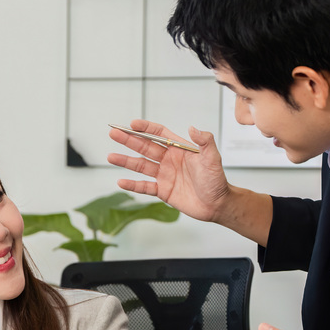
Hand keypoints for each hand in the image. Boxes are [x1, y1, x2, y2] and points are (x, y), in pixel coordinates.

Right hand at [107, 119, 230, 222]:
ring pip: (141, 166)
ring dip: (126, 161)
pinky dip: (133, 185)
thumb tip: (192, 128)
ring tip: (111, 156)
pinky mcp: (163, 191)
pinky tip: (121, 181)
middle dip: (129, 140)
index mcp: (179, 149)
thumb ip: (205, 142)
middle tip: (114, 133)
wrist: (217, 204)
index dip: (146, 128)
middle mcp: (169, 160)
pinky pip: (144, 187)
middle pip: (145, 147)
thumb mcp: (213, 158)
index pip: (159, 134)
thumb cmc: (217, 180)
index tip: (132, 124)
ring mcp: (164, 175)